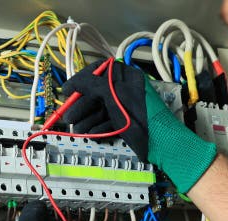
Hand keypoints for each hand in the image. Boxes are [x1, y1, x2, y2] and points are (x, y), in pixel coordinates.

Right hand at [62, 59, 216, 193]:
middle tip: (68, 118)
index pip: (97, 71)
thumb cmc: (138, 114)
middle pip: (96, 93)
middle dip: (81, 106)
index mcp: (126, 76)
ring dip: (86, 120)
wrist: (160, 142)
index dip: (80, 81)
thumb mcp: (113, 94)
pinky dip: (98, 129)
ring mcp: (125, 107)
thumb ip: (90, 85)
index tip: (67, 92)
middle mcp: (125, 89)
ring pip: (100, 110)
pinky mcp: (126, 123)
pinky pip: (107, 123)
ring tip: (78, 130)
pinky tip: (92, 135)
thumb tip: (71, 85)